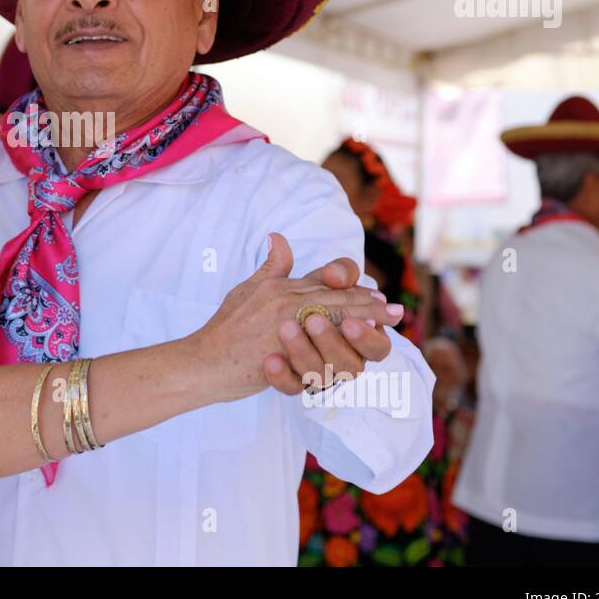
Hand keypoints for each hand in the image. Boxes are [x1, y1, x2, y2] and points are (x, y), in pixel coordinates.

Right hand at [193, 233, 401, 399]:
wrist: (203, 360)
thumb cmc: (223, 329)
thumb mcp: (246, 289)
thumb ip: (270, 268)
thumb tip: (279, 238)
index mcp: (280, 287)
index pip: (324, 281)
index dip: (351, 285)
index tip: (374, 291)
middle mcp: (286, 300)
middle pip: (336, 297)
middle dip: (369, 303)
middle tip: (395, 310)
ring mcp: (285, 323)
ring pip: (335, 317)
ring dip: (365, 319)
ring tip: (387, 323)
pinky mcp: (283, 347)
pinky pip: (321, 345)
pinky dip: (345, 344)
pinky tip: (364, 347)